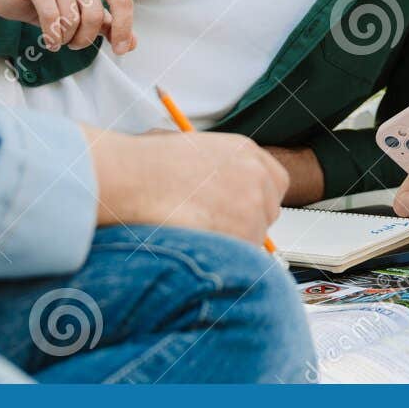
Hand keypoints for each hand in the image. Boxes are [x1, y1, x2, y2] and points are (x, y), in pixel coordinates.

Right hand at [0, 0, 134, 53]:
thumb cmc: (54, 3)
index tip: (120, 50)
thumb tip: (131, 43)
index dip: (124, 27)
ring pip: (71, 17)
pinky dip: (52, 35)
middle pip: (96, 12)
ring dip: (66, 37)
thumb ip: (109, 26)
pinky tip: (50, 40)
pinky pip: (50, 15)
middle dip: (86, 38)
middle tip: (75, 44)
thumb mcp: (85, 15)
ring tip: (59, 37)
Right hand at [85, 128, 288, 244]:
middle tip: (214, 226)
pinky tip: (197, 244)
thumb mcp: (195, 150)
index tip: (241, 208)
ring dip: (232, 241)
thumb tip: (223, 192)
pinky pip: (243, 255)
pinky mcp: (246, 231)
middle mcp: (256, 175)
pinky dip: (223, 257)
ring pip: (255, 235)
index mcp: (245, 151)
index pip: (274, 181)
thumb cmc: (149, 166)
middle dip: (246, 222)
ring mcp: (254, 203)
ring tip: (196, 233)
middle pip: (267, 211)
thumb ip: (221, 169)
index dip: (257, 198)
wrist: (134, 179)